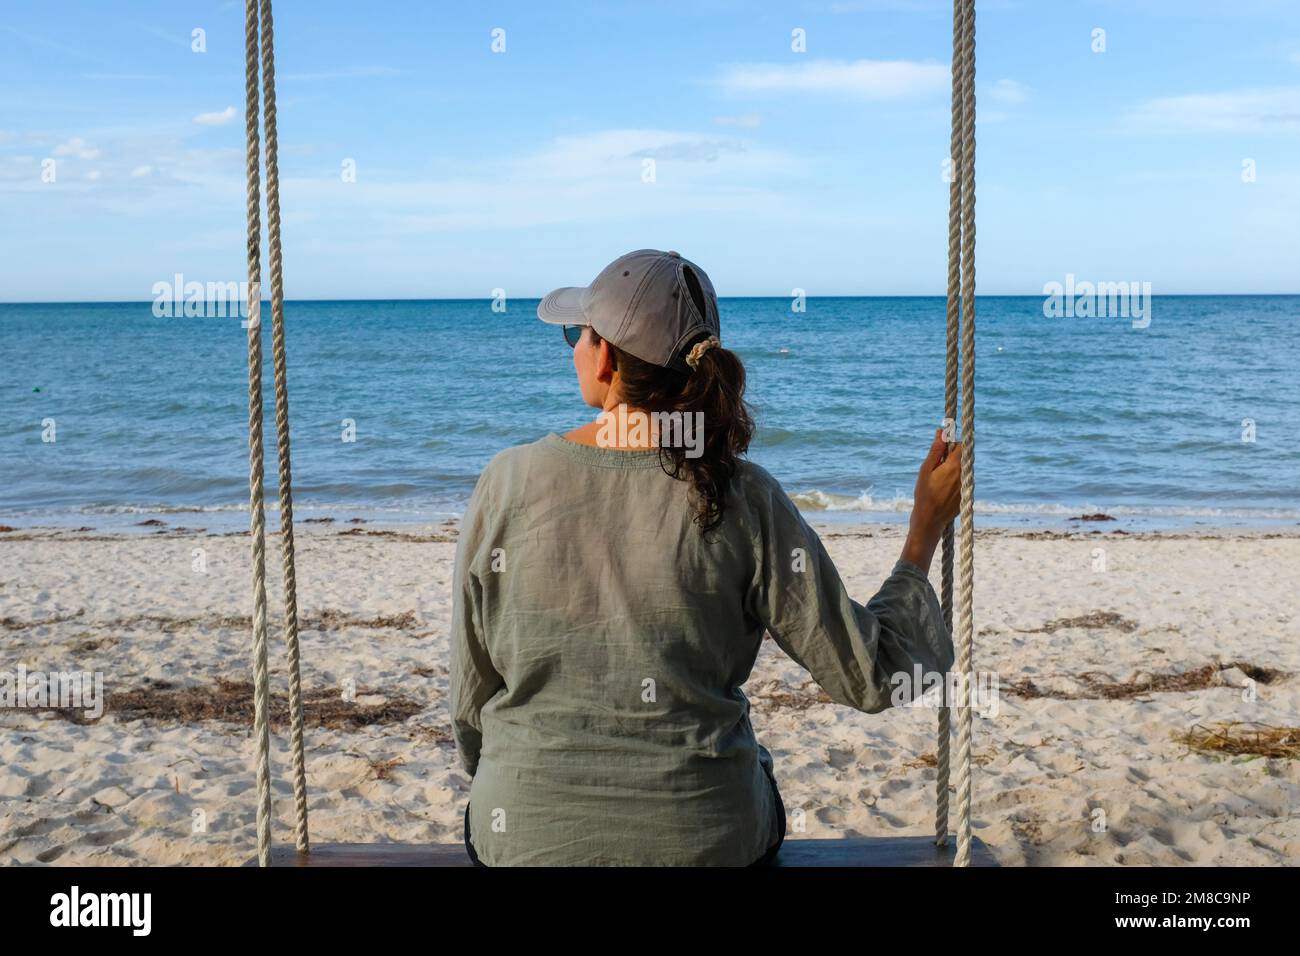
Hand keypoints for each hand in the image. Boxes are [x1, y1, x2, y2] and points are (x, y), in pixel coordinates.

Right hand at [901, 428, 962, 572]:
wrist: (930, 520)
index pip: (962, 445)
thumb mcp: (926, 469)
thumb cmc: (924, 494)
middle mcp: (964, 475)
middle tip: (937, 464)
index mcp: (954, 466)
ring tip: (937, 480)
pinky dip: (954, 481)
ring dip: (953, 469)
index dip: (954, 442)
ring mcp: (966, 486)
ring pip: (962, 470)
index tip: (944, 445)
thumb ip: (936, 450)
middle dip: (952, 456)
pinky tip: (941, 490)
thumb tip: (942, 432)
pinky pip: (962, 482)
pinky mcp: (965, 495)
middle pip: (963, 457)